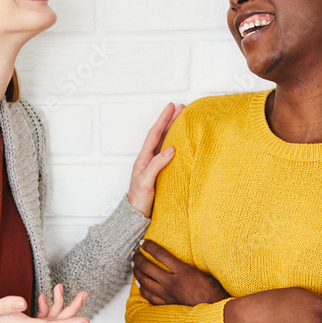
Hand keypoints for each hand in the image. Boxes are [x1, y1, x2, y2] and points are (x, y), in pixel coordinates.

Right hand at [0, 284, 89, 322]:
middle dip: (71, 309)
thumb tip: (22, 302)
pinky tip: (44, 296)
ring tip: (60, 287)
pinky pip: (40, 319)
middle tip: (84, 293)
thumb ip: (4, 305)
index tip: (85, 320)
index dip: (68, 322)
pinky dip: (46, 307)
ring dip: (59, 304)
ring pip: (49, 319)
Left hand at [127, 102, 184, 216]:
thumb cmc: (139, 199)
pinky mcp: (162, 172)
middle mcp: (149, 158)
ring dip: (174, 130)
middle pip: (161, 134)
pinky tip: (184, 142)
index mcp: (144, 158)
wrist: (136, 215)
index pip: (155, 134)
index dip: (163, 120)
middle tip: (182, 108)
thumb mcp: (147, 181)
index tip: (171, 107)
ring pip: (166, 142)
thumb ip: (157, 164)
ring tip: (184, 119)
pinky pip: (170, 153)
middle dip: (171, 120)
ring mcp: (155, 164)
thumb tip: (171, 148)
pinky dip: (177, 144)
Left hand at [133, 239, 229, 305]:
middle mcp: (173, 283)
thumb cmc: (214, 292)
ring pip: (145, 282)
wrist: (217, 312)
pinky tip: (140, 284)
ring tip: (133, 266)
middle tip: (134, 253)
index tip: (142, 242)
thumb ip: (187, 264)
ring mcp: (168, 295)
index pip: (160, 254)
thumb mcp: (202, 272)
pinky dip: (143, 288)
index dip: (149, 246)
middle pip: (148, 267)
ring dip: (137, 272)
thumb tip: (176, 255)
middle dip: (138, 258)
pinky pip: (149, 296)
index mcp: (184, 271)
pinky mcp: (167, 305)